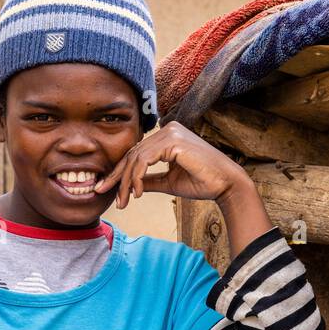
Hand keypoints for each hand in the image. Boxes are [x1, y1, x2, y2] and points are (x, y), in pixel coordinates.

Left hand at [94, 121, 252, 208]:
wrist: (225, 184)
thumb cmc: (202, 182)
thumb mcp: (168, 182)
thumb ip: (150, 181)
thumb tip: (132, 186)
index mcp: (167, 136)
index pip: (136, 152)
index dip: (120, 172)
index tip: (108, 190)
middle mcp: (168, 129)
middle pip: (132, 153)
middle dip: (117, 176)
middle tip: (104, 194)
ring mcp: (170, 133)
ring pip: (136, 158)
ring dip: (125, 181)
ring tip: (123, 200)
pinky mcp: (173, 141)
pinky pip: (145, 160)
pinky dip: (136, 177)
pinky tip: (136, 193)